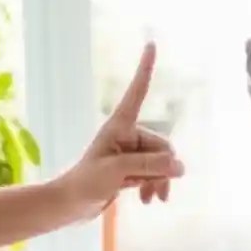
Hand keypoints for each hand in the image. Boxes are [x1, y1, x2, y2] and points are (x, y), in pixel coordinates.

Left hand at [53, 42, 183, 221]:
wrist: (70, 206)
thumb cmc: (86, 183)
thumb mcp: (118, 171)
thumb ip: (150, 166)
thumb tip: (180, 166)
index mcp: (119, 126)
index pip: (137, 92)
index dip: (144, 69)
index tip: (151, 43)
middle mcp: (127, 135)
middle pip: (162, 145)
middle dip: (162, 168)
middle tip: (154, 189)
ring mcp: (131, 153)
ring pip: (162, 162)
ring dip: (160, 180)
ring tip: (154, 199)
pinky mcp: (132, 170)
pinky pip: (156, 173)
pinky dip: (156, 186)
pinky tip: (149, 200)